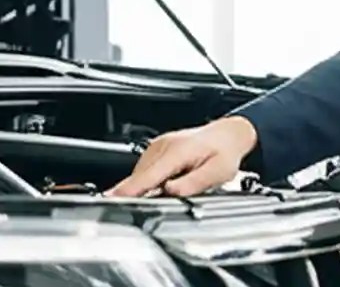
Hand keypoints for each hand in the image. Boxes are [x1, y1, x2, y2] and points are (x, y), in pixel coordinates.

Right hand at [105, 116, 257, 196]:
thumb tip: (171, 192)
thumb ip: (193, 183)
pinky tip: (167, 184)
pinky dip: (149, 183)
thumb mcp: (217, 172)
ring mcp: (157, 147)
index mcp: (177, 152)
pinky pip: (144, 172)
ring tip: (174, 189)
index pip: (147, 176)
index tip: (112, 199)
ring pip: (140, 176)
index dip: (129, 190)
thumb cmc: (224, 152)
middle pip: (140, 178)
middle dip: (141, 195)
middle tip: (159, 205)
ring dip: (147, 189)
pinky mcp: (155, 151)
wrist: (227, 135)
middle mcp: (163, 147)